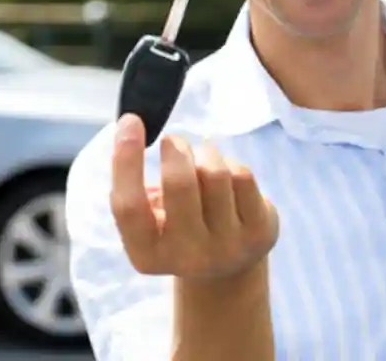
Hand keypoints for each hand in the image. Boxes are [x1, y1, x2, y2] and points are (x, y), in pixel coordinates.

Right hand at [109, 113, 278, 280]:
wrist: (227, 265)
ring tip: (201, 159)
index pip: (129, 205)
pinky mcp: (260, 233)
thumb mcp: (147, 218)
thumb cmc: (176, 227)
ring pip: (213, 173)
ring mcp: (228, 248)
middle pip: (179, 183)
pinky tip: (226, 175)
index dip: (125, 160)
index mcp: (147, 256)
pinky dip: (229, 163)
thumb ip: (133, 183)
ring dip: (204, 153)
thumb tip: (131, 127)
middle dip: (175, 148)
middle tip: (173, 140)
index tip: (131, 121)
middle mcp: (188, 258)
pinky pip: (241, 176)